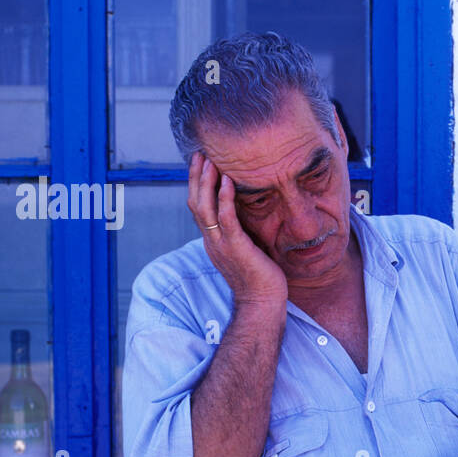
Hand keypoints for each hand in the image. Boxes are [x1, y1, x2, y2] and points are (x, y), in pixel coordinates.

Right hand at [187, 151, 287, 306]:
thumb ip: (240, 231)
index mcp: (213, 240)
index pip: (198, 208)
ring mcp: (221, 244)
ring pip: (205, 208)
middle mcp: (212, 240)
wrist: (262, 303)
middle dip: (196, 177)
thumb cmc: (259, 277)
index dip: (197, 185)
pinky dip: (224, 198)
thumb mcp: (245, 248)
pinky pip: (226, 219)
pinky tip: (227, 181)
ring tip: (209, 161)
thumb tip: (247, 213)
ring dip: (206, 182)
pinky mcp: (236, 247)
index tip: (200, 164)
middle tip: (199, 154)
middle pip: (195, 203)